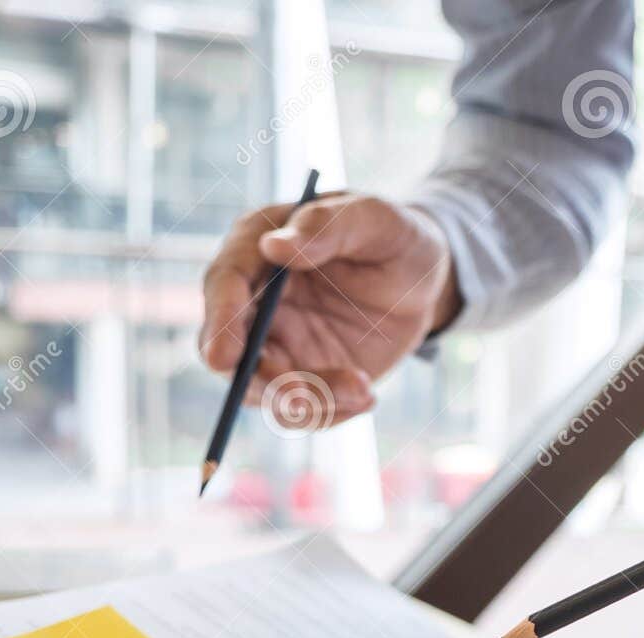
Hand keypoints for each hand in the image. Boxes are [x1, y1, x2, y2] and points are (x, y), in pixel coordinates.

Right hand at [199, 193, 461, 427]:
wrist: (423, 280)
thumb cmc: (392, 236)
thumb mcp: (374, 219)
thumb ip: (327, 226)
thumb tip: (276, 246)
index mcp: (257, 248)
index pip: (223, 284)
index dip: (220, 320)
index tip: (226, 356)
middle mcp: (253, 300)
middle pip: (227, 350)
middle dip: (261, 380)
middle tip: (303, 397)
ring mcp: (275, 343)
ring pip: (263, 390)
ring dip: (309, 401)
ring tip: (364, 390)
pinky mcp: (302, 375)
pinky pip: (300, 410)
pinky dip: (331, 412)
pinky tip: (366, 396)